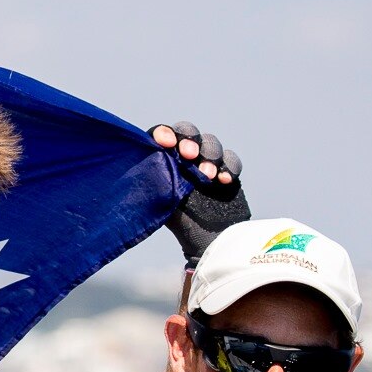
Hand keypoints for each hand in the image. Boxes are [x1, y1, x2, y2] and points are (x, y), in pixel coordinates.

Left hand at [152, 121, 249, 264]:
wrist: (207, 240)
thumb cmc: (179, 222)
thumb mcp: (159, 202)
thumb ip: (153, 183)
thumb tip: (140, 170)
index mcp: (164, 158)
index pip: (161, 135)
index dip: (164, 133)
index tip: (166, 143)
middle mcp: (185, 155)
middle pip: (188, 132)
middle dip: (190, 139)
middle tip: (190, 155)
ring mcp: (207, 161)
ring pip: (211, 143)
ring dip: (210, 155)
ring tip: (208, 176)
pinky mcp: (227, 170)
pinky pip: (232, 160)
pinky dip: (230, 166)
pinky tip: (224, 181)